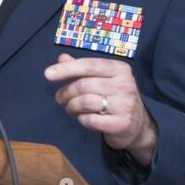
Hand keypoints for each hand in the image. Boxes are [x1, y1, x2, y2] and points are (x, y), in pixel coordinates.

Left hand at [44, 53, 158, 163]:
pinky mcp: (122, 123)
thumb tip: (61, 57)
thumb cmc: (115, 98)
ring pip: (85, 102)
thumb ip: (82, 69)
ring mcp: (125, 105)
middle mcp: (125, 85)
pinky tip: (83, 118)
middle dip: (66, 93)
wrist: (138, 126)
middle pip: (84, 85)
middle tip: (60, 99)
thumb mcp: (103, 79)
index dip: (66, 69)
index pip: (88, 65)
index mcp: (120, 69)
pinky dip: (81, 119)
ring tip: (70, 108)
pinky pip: (91, 120)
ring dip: (71, 107)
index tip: (47, 74)